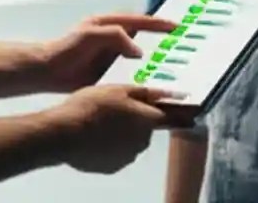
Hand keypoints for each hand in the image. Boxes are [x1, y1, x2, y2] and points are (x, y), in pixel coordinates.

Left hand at [38, 13, 177, 92]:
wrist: (47, 72)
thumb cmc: (66, 49)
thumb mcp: (89, 35)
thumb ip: (114, 36)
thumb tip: (138, 51)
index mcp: (109, 24)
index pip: (140, 21)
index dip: (159, 23)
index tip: (177, 27)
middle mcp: (113, 38)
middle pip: (143, 39)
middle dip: (162, 43)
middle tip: (183, 48)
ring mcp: (112, 56)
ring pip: (139, 58)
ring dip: (154, 64)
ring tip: (175, 70)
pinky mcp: (109, 73)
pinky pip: (130, 73)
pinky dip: (141, 78)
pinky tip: (153, 88)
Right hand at [54, 85, 173, 173]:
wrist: (63, 134)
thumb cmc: (92, 106)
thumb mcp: (118, 90)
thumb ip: (145, 93)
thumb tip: (169, 94)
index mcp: (146, 120)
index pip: (172, 118)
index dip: (183, 115)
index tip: (194, 115)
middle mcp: (141, 141)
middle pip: (146, 127)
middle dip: (137, 119)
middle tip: (116, 108)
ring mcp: (126, 157)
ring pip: (130, 140)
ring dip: (122, 132)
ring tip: (100, 121)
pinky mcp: (111, 166)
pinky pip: (116, 152)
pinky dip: (109, 145)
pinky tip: (94, 135)